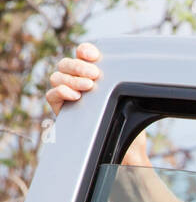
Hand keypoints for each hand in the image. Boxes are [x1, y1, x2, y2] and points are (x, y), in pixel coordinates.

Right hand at [45, 42, 148, 165]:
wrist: (127, 151)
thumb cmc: (131, 124)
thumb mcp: (132, 100)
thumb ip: (125, 83)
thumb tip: (138, 70)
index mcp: (93, 75)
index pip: (82, 54)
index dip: (84, 50)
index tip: (93, 54)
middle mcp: (77, 82)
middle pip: (66, 64)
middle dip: (78, 66)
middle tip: (95, 74)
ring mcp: (67, 95)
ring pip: (57, 77)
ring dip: (72, 79)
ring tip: (88, 87)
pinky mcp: (62, 110)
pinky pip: (51, 96)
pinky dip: (60, 92)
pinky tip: (75, 96)